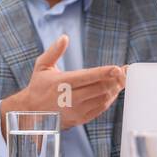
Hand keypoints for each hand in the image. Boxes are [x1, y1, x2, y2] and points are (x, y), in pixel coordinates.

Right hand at [0, 34, 125, 134]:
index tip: (118, 68)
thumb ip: (54, 51)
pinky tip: (112, 91)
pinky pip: (100, 109)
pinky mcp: (80, 119)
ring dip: (114, 89)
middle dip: (115, 80)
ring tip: (121, 80)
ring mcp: (76, 110)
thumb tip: (65, 38)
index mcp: (61, 83)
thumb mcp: (42, 66)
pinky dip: (109, 100)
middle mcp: (69, 98)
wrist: (31, 112)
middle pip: (99, 88)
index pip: (87, 77)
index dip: (104, 72)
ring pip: (102, 99)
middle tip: (125, 72)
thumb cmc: (38, 86)